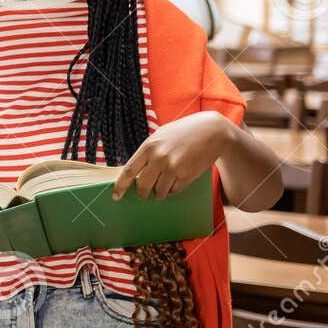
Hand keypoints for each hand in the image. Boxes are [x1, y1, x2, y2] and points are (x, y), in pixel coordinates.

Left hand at [112, 111, 229, 200]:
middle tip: (143, 194)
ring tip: (162, 187)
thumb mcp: (160, 136)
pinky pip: (173, 191)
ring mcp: (174, 168)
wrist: (212, 131)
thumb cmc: (183, 132)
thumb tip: (134, 172)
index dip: (120, 186)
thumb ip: (147, 152)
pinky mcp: (187, 176)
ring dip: (158, 193)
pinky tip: (175, 182)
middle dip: (142, 193)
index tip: (115, 196)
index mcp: (149, 147)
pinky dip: (171, 190)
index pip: (129, 171)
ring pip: (159, 191)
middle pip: (143, 186)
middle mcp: (159, 158)